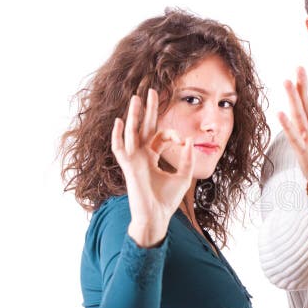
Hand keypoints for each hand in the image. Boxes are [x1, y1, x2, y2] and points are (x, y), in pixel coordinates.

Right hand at [111, 89, 195, 246]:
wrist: (157, 217)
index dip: (171, 134)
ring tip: (136, 98)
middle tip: (151, 90)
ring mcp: (133, 161)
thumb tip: (188, 140)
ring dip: (133, 116)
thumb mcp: (183, 176)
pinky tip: (120, 122)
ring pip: (131, 133)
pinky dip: (118, 136)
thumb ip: (186, 158)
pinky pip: (120, 149)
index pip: (158, 136)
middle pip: (143, 127)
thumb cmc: (168, 200)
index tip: (182, 139)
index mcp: (152, 157)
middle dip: (148, 110)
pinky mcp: (128, 168)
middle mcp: (141, 156)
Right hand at [278, 67, 307, 213]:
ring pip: (298, 113)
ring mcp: (304, 136)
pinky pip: (294, 136)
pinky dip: (288, 125)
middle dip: (302, 83)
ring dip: (293, 97)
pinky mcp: (302, 150)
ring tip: (287, 81)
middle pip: (304, 99)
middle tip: (299, 67)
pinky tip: (281, 113)